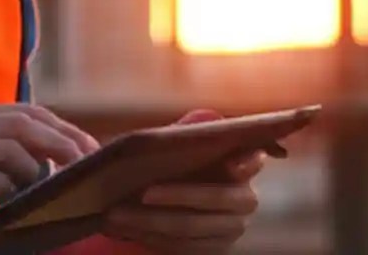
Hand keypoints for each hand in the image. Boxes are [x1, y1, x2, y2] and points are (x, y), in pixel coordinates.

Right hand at [0, 103, 100, 253]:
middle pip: (24, 124)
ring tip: (37, 190)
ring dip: (36, 173)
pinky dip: (13, 193)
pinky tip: (9, 204)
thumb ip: (9, 148)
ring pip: (13, 149)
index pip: (27, 111)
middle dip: (63, 144)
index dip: (63, 128)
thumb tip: (65, 149)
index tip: (89, 148)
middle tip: (85, 165)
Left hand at [99, 110, 264, 253]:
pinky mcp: (214, 249)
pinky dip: (151, 237)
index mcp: (242, 161)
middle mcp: (245, 198)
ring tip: (114, 215)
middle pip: (215, 198)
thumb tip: (197, 124)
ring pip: (191, 227)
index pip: (253, 159)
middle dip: (176, 196)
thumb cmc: (166, 161)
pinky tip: (125, 228)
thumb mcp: (174, 144)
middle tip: (142, 192)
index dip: (247, 162)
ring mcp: (232, 228)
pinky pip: (182, 247)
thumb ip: (188, 134)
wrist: (154, 197)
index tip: (232, 164)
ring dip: (149, 222)